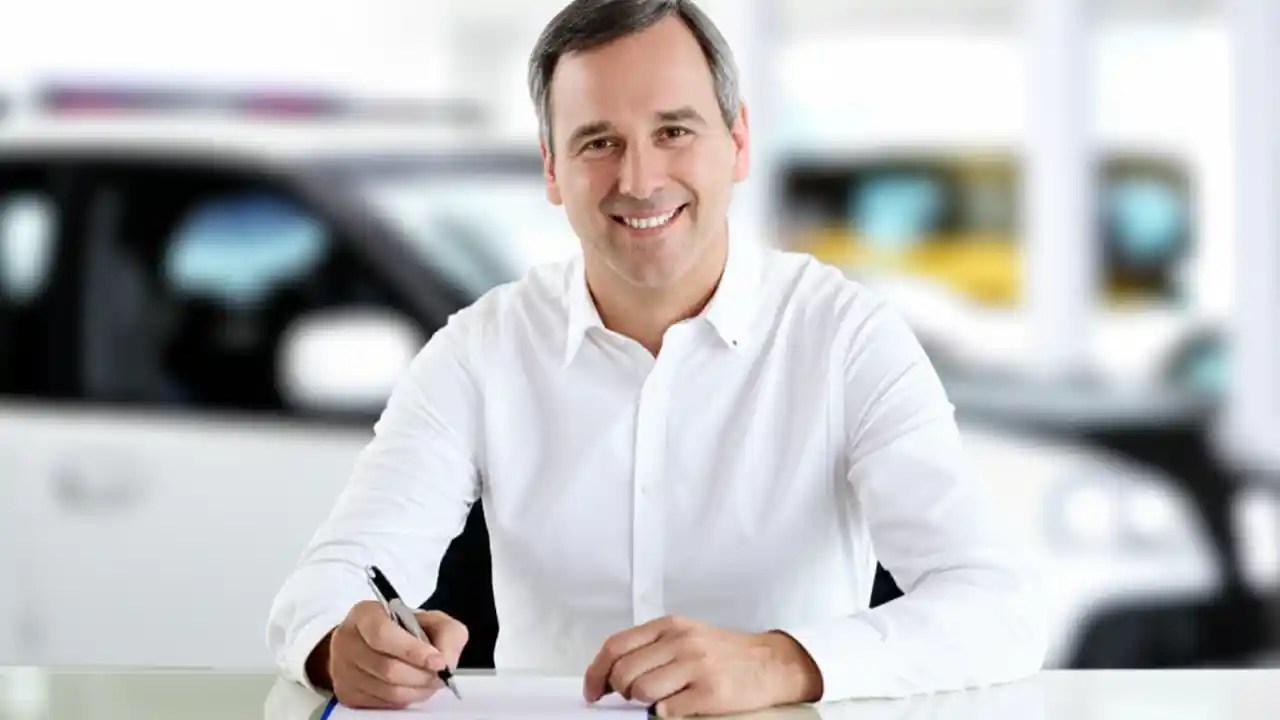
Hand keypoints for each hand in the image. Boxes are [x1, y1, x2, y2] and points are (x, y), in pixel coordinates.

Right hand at [306, 602, 468, 708]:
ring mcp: (343, 669)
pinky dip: (404, 699)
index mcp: (365, 614)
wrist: (371, 645)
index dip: (413, 651)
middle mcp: (347, 640)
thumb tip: (446, 661)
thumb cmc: (403, 630)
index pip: (383, 634)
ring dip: (417, 690)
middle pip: (387, 668)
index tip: (438, 661)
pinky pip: (382, 704)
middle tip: (440, 676)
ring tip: (429, 682)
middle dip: (422, 676)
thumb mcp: (429, 619)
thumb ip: (447, 633)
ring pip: (386, 690)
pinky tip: (412, 688)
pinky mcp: (346, 694)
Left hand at [582, 615, 822, 716]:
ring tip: (661, 699)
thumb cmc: (723, 652)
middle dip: (620, 691)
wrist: (770, 663)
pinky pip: (666, 711)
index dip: (596, 672)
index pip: (616, 646)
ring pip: (641, 691)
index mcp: (670, 626)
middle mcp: (681, 642)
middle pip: (624, 672)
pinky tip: (680, 705)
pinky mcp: (710, 693)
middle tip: (630, 697)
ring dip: (643, 703)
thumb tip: (609, 675)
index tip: (592, 691)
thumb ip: (650, 648)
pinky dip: (666, 714)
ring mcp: (696, 667)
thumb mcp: (685, 636)